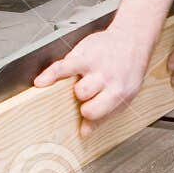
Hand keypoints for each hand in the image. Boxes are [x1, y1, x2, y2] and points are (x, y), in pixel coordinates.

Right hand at [34, 0, 173, 135]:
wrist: (132, 39)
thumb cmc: (127, 69)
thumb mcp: (125, 94)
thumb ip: (105, 114)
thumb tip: (85, 132)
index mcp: (120, 92)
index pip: (95, 112)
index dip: (88, 113)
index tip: (86, 110)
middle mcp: (108, 79)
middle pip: (84, 98)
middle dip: (82, 99)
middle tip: (88, 92)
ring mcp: (96, 66)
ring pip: (77, 88)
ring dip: (73, 88)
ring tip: (81, 82)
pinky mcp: (84, 54)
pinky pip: (63, 66)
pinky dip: (50, 75)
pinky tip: (41, 83)